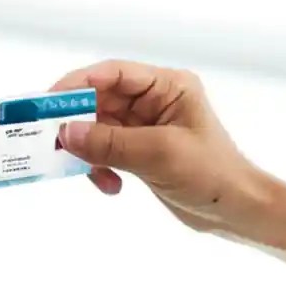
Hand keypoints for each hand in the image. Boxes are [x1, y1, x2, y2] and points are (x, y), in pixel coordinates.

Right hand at [51, 60, 269, 233]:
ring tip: (90, 174)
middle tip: (53, 143)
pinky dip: (101, 168)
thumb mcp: (158, 154)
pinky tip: (111, 186)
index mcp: (167, 86)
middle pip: (100, 101)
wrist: (237, 211)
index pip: (113, 74)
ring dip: (90, 153)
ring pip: (98, 129)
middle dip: (78, 124)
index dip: (77, 85)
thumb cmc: (211, 173)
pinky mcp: (140, 152)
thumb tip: (66, 133)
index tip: (48, 103)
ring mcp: (145, 127)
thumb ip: (110, 142)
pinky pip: (105, 152)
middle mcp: (154, 101)